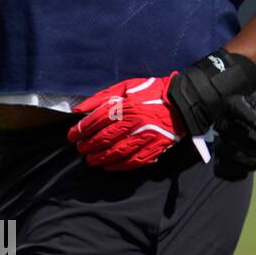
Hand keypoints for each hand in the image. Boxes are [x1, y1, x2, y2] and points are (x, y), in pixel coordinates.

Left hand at [70, 51, 255, 172]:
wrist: (184, 100)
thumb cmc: (151, 92)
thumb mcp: (125, 87)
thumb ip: (101, 97)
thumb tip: (79, 109)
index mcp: (125, 105)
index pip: (96, 121)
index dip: (80, 130)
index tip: (71, 136)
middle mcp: (134, 121)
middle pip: (104, 138)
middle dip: (88, 146)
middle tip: (80, 150)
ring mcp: (147, 135)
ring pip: (118, 152)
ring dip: (101, 158)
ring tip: (91, 160)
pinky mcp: (157, 146)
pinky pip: (136, 160)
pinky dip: (121, 165)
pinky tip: (110, 167)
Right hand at [213, 95, 255, 178]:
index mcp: (235, 107)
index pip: (233, 106)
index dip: (241, 114)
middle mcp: (224, 124)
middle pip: (227, 130)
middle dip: (246, 138)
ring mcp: (222, 143)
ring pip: (222, 151)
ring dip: (241, 158)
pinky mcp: (223, 160)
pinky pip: (220, 169)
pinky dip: (232, 172)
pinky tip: (246, 172)